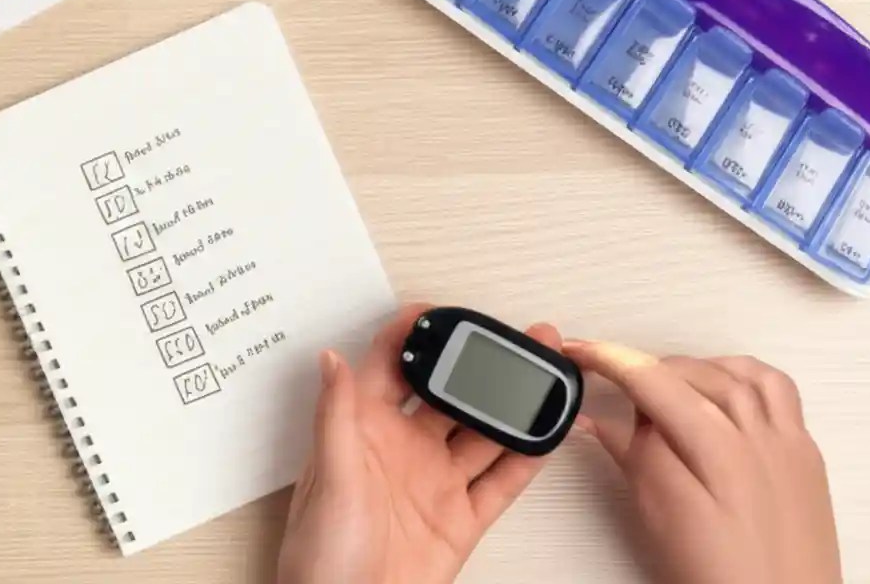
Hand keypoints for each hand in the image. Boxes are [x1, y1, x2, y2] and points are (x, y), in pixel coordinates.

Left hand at [277, 304, 563, 583]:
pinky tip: (549, 433)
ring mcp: (435, 483)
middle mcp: (404, 449)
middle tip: (522, 339)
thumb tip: (331, 357)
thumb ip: (335, 416)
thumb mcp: (325, 479)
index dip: (417, 334)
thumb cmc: (320, 558)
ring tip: (548, 372)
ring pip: (484, 432)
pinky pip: (501, 482)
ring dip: (514, 405)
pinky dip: (528, 458)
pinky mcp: (459, 519)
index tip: (445, 311)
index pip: (393, 365)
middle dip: (484, 365)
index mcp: (364, 429)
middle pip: (452, 394)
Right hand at [565, 341, 841, 583]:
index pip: (651, 382)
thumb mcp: (662, 521)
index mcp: (718, 450)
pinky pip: (778, 388)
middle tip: (616, 398)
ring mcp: (787, 440)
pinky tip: (725, 387)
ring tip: (664, 392)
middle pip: (690, 374)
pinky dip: (744, 374)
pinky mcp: (804, 452)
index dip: (609, 359)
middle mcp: (757, 434)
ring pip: (733, 371)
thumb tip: (603, 419)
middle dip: (645, 371)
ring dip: (690, 368)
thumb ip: (638, 458)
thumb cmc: (725, 579)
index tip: (581, 350)